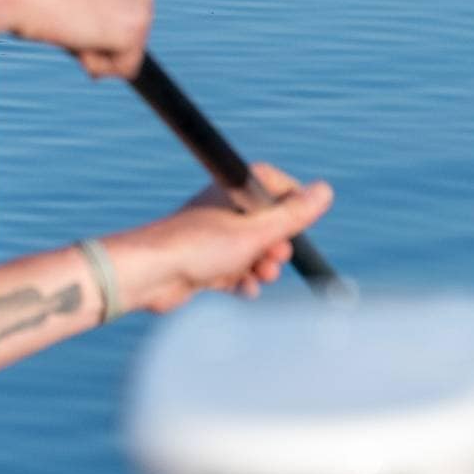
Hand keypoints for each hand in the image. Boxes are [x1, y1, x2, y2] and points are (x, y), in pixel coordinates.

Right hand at [2, 0, 158, 77]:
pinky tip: (73, 39)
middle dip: (97, 28)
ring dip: (93, 44)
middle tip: (62, 11)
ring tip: (64, 20)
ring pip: (127, 45)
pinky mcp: (134, 31)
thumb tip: (101, 17)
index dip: (95, 8)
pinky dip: (97, 65)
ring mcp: (144, 0)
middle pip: (131, 21)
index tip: (69, 0)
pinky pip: (124, 67)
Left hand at [109, 163, 334, 313]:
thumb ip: (294, 214)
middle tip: (275, 257)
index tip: (302, 220)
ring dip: (262, 267)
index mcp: (233, 192)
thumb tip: (326, 191)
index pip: (274, 184)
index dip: (293, 202)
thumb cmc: (199, 246)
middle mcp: (223, 211)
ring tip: (260, 276)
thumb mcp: (258, 231)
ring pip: (252, 251)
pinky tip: (245, 290)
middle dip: (278, 244)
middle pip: (267, 224)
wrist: (148, 274)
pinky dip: (243, 282)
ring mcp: (212, 239)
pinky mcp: (203, 265)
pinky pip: (234, 272)